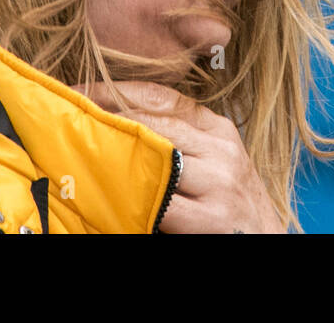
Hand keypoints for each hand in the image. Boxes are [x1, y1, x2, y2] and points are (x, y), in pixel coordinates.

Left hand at [74, 80, 286, 233]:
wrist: (264, 242)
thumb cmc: (228, 205)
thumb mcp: (214, 162)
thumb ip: (182, 141)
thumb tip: (122, 123)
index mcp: (219, 129)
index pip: (163, 97)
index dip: (117, 90)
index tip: (80, 90)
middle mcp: (221, 149)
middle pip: (153, 122)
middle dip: (108, 117)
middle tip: (69, 116)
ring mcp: (219, 182)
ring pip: (155, 157)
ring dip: (114, 153)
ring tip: (79, 147)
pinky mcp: (213, 218)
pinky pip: (160, 202)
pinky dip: (131, 197)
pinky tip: (107, 192)